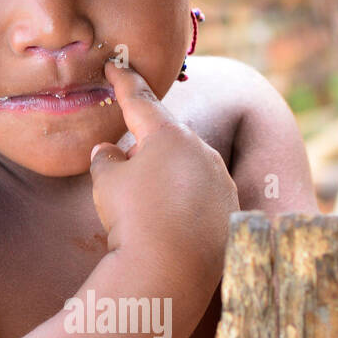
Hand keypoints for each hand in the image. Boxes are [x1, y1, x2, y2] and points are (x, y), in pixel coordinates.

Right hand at [88, 59, 237, 277]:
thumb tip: (110, 152)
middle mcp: (203, 151)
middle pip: (167, 137)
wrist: (169, 271)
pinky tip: (168, 225)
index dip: (124, 82)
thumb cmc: (132, 218)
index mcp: (169, 135)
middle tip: (124, 164)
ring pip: (187, 167)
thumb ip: (107, 159)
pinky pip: (203, 195)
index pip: (140, 100)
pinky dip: (184, 202)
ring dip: (166, 176)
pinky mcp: (232, 209)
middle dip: (145, 145)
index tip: (115, 65)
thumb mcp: (106, 183)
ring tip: (145, 207)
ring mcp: (221, 181)